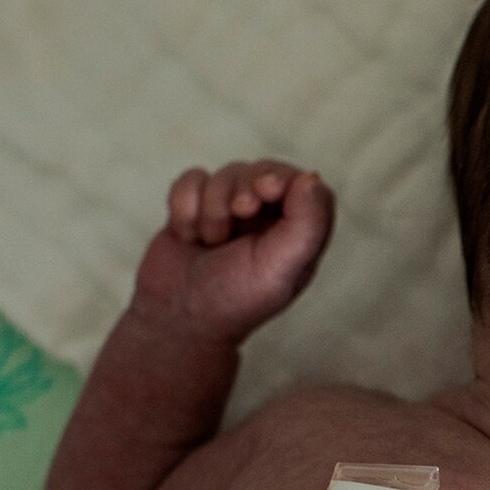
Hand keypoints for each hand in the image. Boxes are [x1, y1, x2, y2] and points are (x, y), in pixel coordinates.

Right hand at [133, 159, 335, 345]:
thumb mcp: (280, 270)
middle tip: (238, 214)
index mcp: (298, 233)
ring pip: (227, 173)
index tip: (267, 192)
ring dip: (213, 207)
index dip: (285, 178)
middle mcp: (269, 218)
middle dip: (244, 188)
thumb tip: (311, 177)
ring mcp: (232, 209)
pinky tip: (189, 236)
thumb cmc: (235, 300)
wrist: (177, 318)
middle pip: (264, 170)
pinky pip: (191, 179)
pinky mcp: (198, 206)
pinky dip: (185, 206)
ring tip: (211, 242)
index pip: (305, 183)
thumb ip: (306, 225)